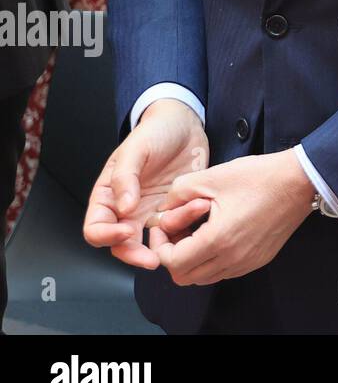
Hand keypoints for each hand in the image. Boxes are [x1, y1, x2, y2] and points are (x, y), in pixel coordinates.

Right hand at [83, 99, 210, 269]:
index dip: (107, 236)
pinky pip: (176, 227)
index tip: (126, 232)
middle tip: (153, 259)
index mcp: (108, 195)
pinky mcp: (174, 209)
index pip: (96, 228)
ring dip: (164, 243)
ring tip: (182, 233)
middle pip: (121, 245)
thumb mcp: (135, 148)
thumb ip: (125, 177)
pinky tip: (196, 214)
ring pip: (149, 242)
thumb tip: (123, 207)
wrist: (186, 123)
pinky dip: (185, 227)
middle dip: (135, 255)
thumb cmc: (155, 131)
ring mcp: (151, 211)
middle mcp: (126, 209)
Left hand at [147, 150, 316, 285]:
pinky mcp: (257, 260)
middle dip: (173, 254)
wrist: (299, 180)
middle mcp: (232, 258)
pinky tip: (219, 234)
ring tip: (199, 230)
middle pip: (183, 277)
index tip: (166, 224)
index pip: (171, 262)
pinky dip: (212, 260)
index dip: (160, 244)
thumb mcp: (211, 176)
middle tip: (179, 229)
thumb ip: (176, 195)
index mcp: (218, 239)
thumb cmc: (259, 176)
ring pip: (203, 277)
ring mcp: (246, 263)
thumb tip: (162, 214)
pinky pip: (223, 271)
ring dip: (192, 259)